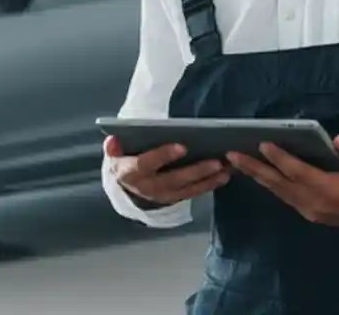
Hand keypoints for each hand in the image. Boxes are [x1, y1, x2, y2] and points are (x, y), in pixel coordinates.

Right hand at [105, 136, 230, 208]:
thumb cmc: (124, 159)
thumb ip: (113, 147)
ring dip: (207, 180)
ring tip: (225, 169)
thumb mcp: (114, 152)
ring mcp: (161, 196)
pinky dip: (208, 185)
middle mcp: (147, 187)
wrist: (124, 184)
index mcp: (130, 172)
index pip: (147, 164)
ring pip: (186, 189)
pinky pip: (192, 193)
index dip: (163, 155)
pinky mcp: (173, 199)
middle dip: (195, 171)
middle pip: (173, 179)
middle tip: (215, 161)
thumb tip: (113, 139)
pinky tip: (224, 176)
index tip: (182, 146)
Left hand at [227, 135, 338, 230]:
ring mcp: (316, 212)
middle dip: (255, 170)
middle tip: (233, 155)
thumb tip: (334, 140)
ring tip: (241, 163)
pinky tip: (264, 175)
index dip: (279, 158)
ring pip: (282, 194)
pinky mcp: (317, 214)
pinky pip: (290, 198)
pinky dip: (275, 185)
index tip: (262, 144)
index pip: (298, 172)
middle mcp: (318, 204)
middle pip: (280, 185)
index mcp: (332, 190)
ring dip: (261, 178)